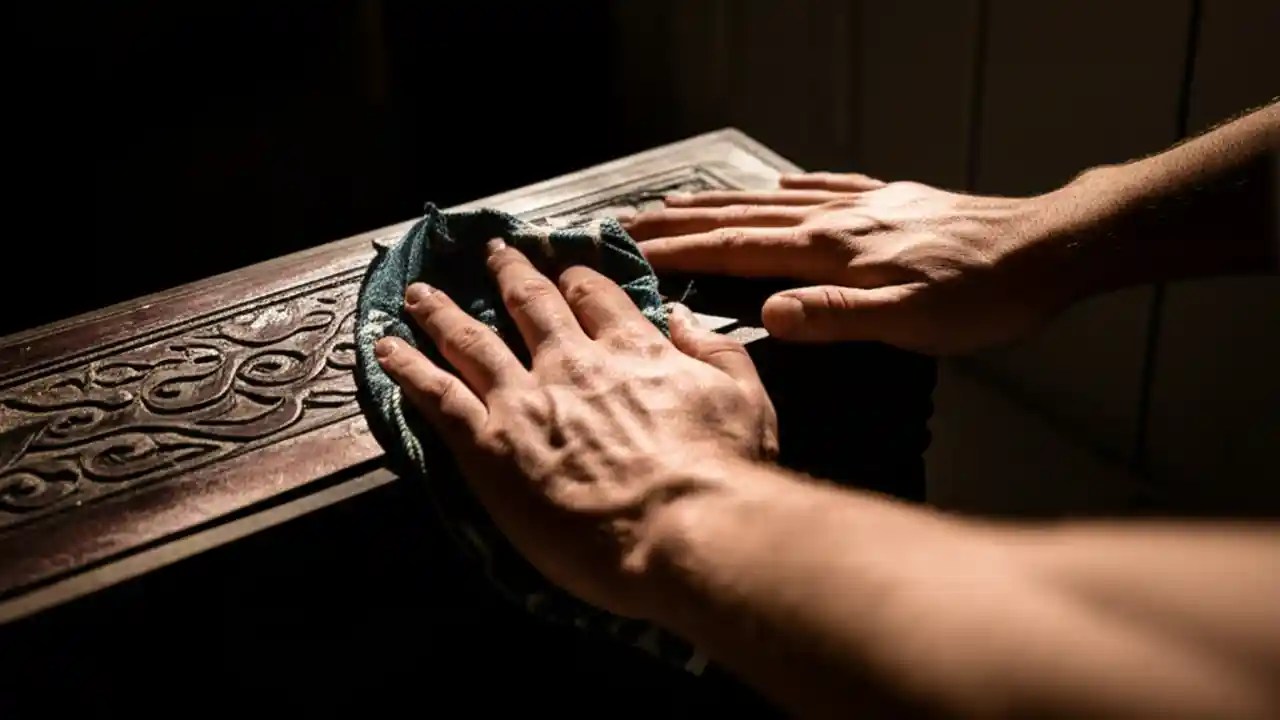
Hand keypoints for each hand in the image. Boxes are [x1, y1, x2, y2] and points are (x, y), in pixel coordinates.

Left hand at [374, 240, 777, 618]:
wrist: (683, 530)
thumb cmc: (723, 474)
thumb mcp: (745, 398)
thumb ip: (711, 349)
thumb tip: (681, 316)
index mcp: (632, 350)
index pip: (595, 298)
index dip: (574, 278)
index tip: (563, 270)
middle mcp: (572, 362)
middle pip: (529, 304)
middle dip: (508, 276)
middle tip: (490, 256)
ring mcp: (525, 400)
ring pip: (471, 340)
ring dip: (441, 313)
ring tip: (418, 295)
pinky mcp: (489, 445)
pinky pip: (436, 395)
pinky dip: (407, 366)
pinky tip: (385, 349)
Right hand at [627, 172, 1065, 354]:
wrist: (1046, 249)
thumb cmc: (983, 296)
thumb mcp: (911, 324)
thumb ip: (835, 317)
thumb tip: (770, 315)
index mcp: (834, 251)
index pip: (738, 251)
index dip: (681, 251)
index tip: (633, 252)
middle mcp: (839, 220)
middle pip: (742, 217)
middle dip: (681, 221)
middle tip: (630, 221)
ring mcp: (864, 206)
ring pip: (774, 199)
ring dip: (720, 201)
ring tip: (678, 200)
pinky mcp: (892, 201)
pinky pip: (825, 187)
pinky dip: (789, 187)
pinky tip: (779, 186)